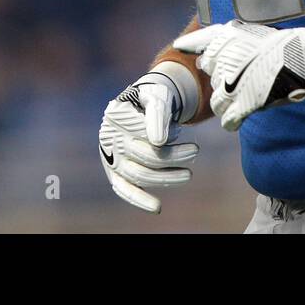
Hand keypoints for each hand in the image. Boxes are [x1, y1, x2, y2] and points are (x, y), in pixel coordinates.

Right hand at [99, 70, 198, 212]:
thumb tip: (158, 142)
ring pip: (140, 175)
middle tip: (195, 151)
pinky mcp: (118, 174)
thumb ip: (157, 114)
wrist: (145, 106)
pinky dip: (140, 200)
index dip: (162, 132)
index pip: (139, 130)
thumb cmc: (153, 98)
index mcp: (115, 115)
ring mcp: (113, 158)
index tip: (179, 131)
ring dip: (167, 177)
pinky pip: (126, 190)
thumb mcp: (157, 96)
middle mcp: (109, 139)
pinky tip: (157, 207)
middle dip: (172, 157)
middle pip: (143, 155)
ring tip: (189, 173)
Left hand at [174, 19, 304, 130]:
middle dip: (227, 80)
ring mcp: (233, 82)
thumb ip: (215, 38)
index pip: (205, 55)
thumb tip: (179, 46)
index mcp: (225, 36)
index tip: (237, 63)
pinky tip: (247, 110)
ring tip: (252, 92)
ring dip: (231, 101)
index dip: (220, 62)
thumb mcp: (248, 31)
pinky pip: (228, 120)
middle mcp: (225, 57)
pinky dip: (236, 119)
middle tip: (252, 76)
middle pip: (212, 78)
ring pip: (217, 102)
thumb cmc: (282, 44)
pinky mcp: (245, 103)